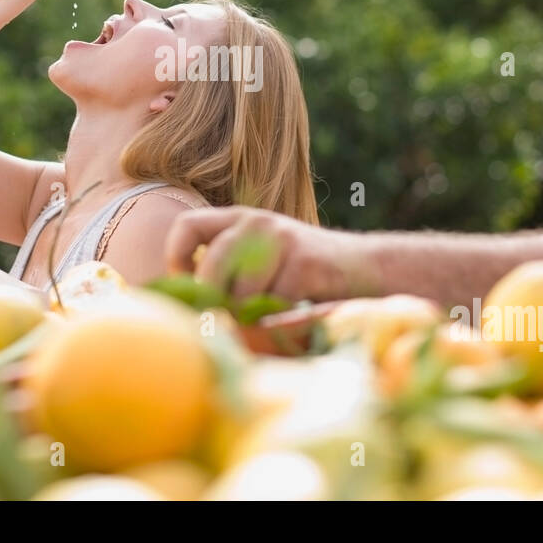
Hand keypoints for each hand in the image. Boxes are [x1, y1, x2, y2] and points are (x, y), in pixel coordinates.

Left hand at [163, 206, 375, 300]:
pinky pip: (274, 305)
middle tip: (227, 321)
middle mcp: (256, 223)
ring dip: (250, 319)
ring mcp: (281, 239)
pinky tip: (290, 319)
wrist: (365, 266)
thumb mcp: (260, 260)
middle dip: (215, 302)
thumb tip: (186, 307)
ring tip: (266, 320)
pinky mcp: (305, 262)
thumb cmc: (302, 274)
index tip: (189, 285)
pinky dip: (277, 323)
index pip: (187, 226)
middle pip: (212, 266)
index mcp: (238, 219)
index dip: (177, 259)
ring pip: (241, 293)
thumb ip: (227, 273)